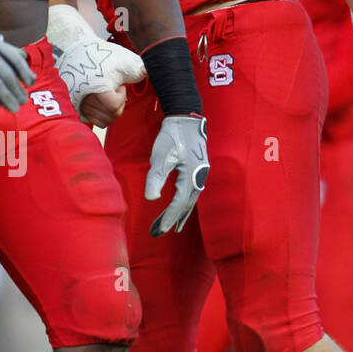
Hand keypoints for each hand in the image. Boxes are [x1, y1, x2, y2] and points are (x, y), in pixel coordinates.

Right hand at [56, 36, 145, 116]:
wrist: (77, 49)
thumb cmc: (101, 54)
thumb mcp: (123, 60)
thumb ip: (138, 68)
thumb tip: (147, 70)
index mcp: (98, 87)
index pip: (114, 106)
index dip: (121, 96)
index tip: (118, 85)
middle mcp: (86, 98)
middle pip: (111, 116)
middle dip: (117, 103)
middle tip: (112, 89)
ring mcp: (79, 103)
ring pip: (104, 121)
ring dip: (109, 109)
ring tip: (105, 93)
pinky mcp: (75, 106)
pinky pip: (93, 121)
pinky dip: (100, 114)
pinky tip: (100, 101)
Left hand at [145, 114, 208, 236]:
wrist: (185, 119)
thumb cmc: (172, 136)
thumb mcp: (160, 156)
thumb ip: (156, 178)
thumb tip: (152, 199)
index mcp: (192, 175)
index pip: (179, 203)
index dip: (169, 217)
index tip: (160, 229)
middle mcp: (200, 177)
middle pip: (186, 205)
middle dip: (173, 220)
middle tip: (159, 232)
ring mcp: (200, 174)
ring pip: (190, 200)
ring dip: (180, 214)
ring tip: (171, 227)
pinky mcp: (198, 170)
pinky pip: (191, 193)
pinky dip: (184, 203)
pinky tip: (179, 208)